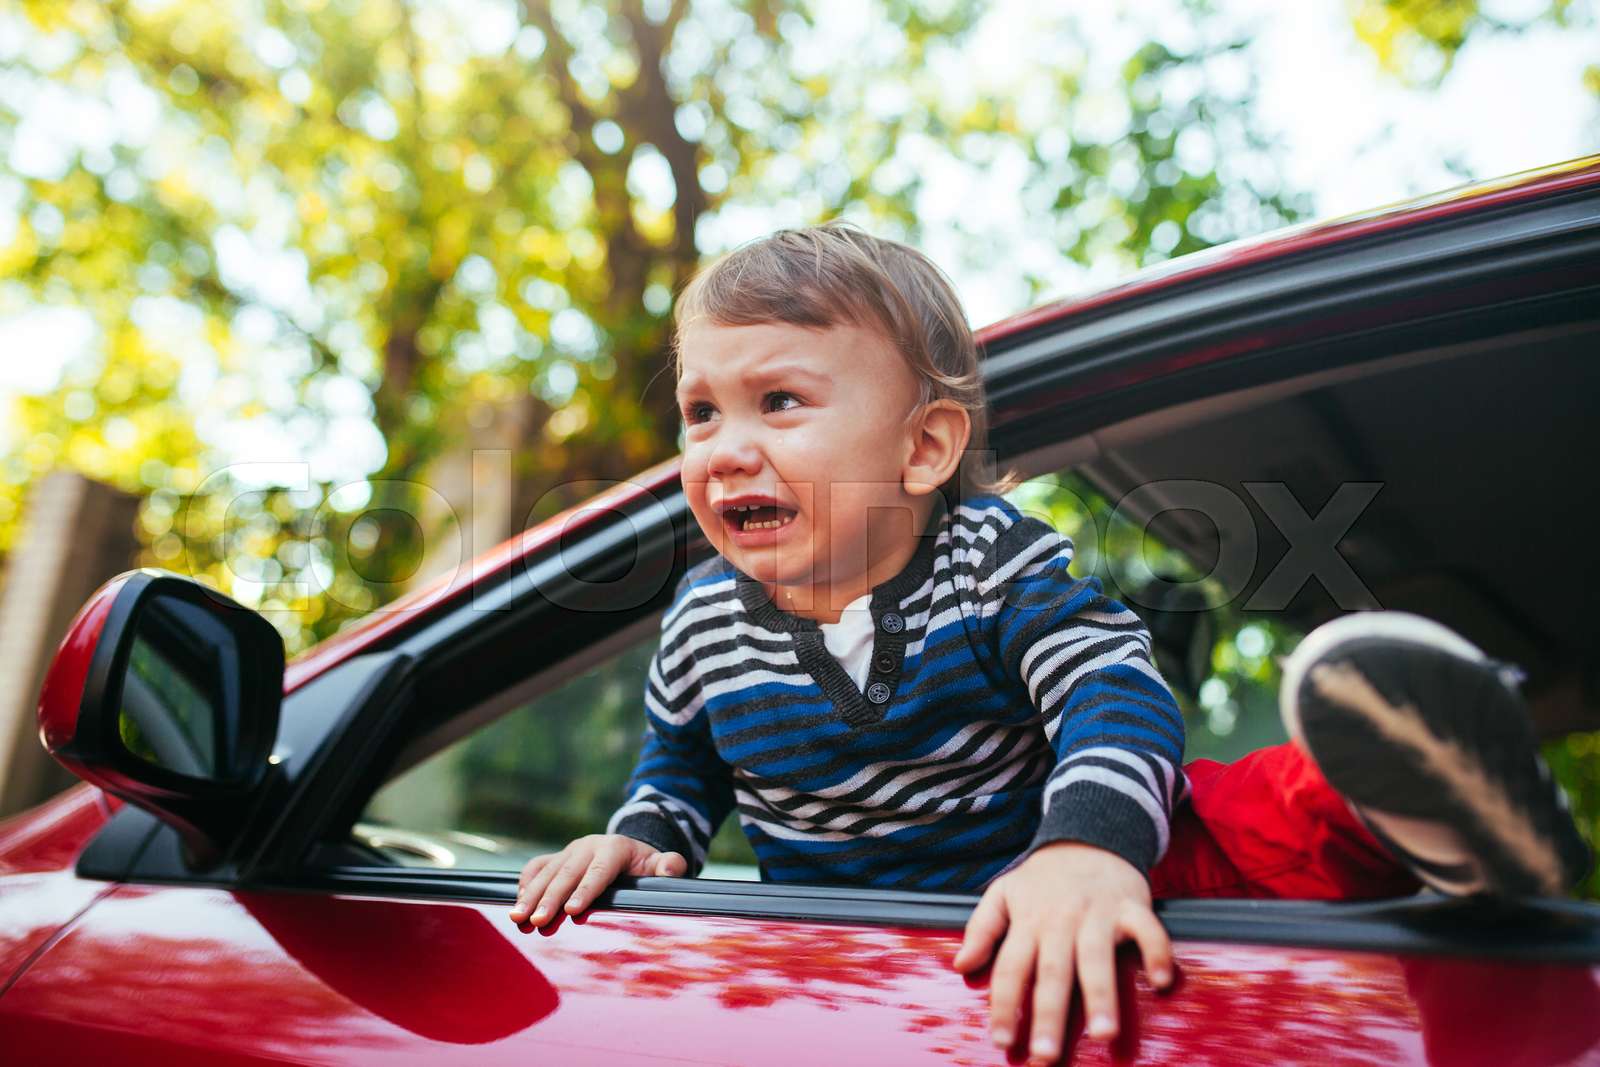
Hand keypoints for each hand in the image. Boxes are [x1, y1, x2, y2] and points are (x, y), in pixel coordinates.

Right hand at [509, 834, 686, 926]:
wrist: (627, 849)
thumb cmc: (644, 864)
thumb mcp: (659, 863)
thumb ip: (669, 865)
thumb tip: (672, 868)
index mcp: (614, 847)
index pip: (599, 872)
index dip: (585, 891)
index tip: (573, 911)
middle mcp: (588, 846)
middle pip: (567, 874)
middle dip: (550, 899)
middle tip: (538, 921)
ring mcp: (569, 851)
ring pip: (547, 872)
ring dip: (530, 896)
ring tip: (518, 918)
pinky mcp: (555, 857)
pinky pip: (536, 868)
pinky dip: (524, 884)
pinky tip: (516, 904)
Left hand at [952, 842, 1173, 1064]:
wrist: (1089, 832)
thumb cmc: (1045, 875)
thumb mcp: (1003, 892)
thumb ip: (981, 928)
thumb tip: (961, 965)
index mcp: (1029, 921)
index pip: (1011, 968)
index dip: (1004, 1005)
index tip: (1002, 1040)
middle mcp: (1061, 920)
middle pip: (1053, 972)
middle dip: (1049, 1015)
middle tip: (1046, 1054)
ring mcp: (1098, 913)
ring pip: (1097, 958)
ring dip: (1101, 996)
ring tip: (1104, 1034)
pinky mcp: (1131, 905)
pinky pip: (1148, 930)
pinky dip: (1157, 952)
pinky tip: (1161, 981)